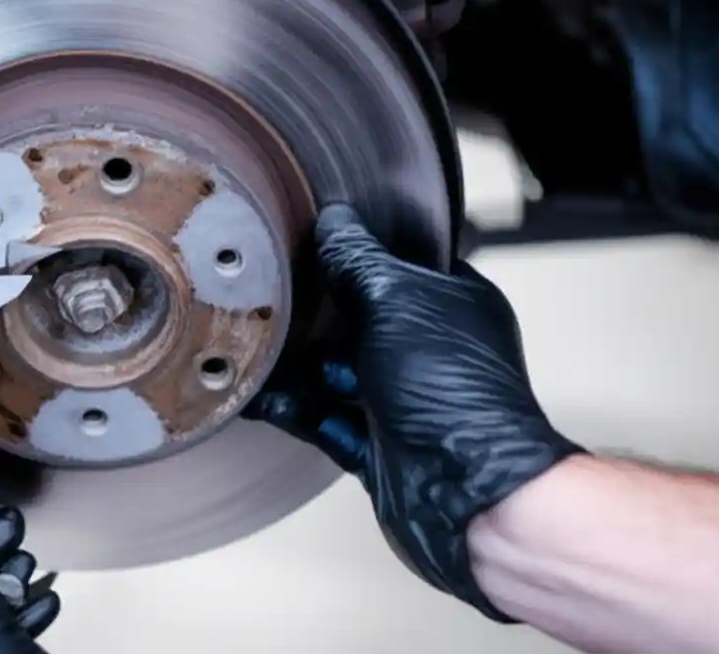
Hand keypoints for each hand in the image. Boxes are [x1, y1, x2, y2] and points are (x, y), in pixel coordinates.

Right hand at [249, 203, 583, 621]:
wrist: (465, 494)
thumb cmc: (456, 395)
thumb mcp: (395, 301)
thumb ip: (357, 260)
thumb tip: (335, 223)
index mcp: (452, 304)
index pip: (400, 263)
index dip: (357, 253)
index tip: (310, 244)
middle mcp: (429, 351)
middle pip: (358, 320)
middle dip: (314, 314)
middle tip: (269, 297)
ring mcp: (403, 400)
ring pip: (335, 372)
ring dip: (295, 365)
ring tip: (253, 350)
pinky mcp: (377, 444)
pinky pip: (324, 419)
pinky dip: (293, 408)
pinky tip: (259, 397)